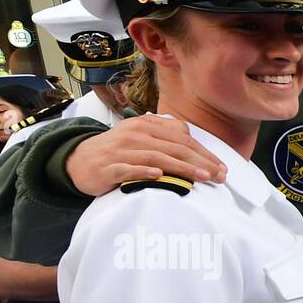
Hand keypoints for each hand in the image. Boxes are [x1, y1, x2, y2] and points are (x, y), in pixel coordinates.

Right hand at [66, 113, 226, 196]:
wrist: (79, 159)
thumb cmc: (118, 151)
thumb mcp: (141, 137)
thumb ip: (165, 137)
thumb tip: (192, 142)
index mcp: (146, 125)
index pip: (182, 138)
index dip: (204, 153)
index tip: (222, 168)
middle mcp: (135, 134)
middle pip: (174, 147)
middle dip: (200, 162)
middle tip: (219, 176)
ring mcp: (121, 150)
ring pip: (156, 157)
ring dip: (182, 167)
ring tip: (202, 177)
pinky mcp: (109, 167)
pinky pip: (128, 169)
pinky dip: (144, 171)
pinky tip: (160, 176)